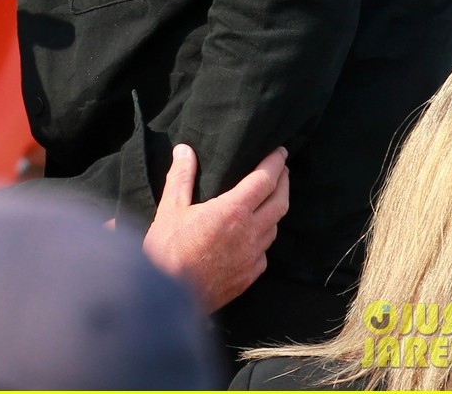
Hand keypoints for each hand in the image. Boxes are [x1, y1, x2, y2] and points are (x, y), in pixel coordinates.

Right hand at [142, 144, 288, 313]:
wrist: (168, 300)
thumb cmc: (168, 251)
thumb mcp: (170, 208)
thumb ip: (181, 176)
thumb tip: (185, 150)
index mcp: (233, 211)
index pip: (264, 180)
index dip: (275, 163)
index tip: (280, 151)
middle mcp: (249, 233)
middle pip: (279, 202)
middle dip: (284, 182)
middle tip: (282, 169)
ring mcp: (252, 258)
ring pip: (274, 228)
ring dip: (276, 209)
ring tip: (270, 198)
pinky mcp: (248, 278)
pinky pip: (265, 252)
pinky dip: (265, 237)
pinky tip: (256, 235)